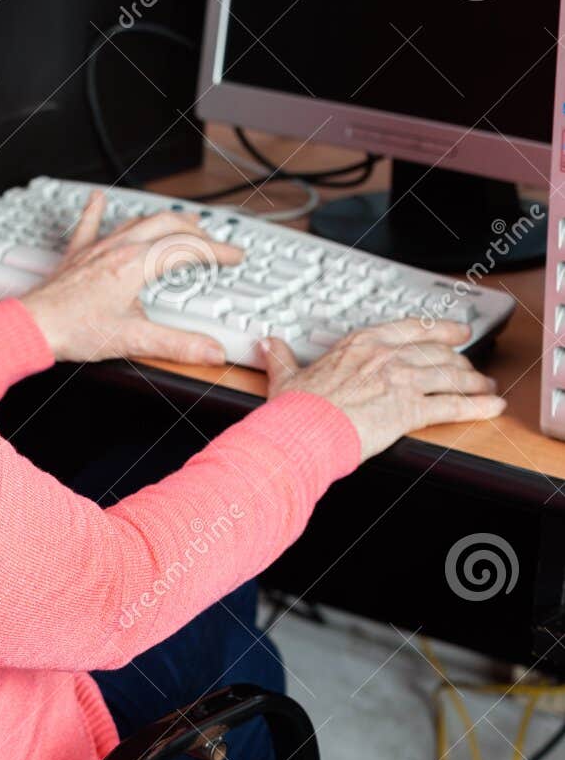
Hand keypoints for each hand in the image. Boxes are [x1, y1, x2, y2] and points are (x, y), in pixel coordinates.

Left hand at [20, 190, 242, 365]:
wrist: (32, 326)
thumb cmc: (74, 330)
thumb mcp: (133, 341)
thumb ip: (177, 345)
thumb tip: (211, 351)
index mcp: (135, 265)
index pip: (187, 249)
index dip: (217, 251)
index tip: (234, 256)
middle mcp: (117, 249)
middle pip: (165, 225)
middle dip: (195, 229)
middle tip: (212, 241)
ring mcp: (96, 249)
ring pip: (135, 221)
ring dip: (162, 220)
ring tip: (179, 222)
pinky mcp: (77, 256)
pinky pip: (88, 225)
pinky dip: (97, 211)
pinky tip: (98, 198)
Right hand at [258, 318, 504, 461]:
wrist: (302, 431)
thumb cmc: (295, 409)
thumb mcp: (285, 377)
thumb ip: (282, 359)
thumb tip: (269, 345)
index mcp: (361, 344)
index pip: (409, 329)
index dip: (436, 328)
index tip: (451, 328)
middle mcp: (387, 356)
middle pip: (436, 350)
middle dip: (459, 356)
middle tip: (470, 361)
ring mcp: (402, 380)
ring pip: (449, 374)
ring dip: (472, 381)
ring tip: (485, 386)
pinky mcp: (411, 409)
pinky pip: (452, 404)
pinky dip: (476, 405)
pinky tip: (490, 406)